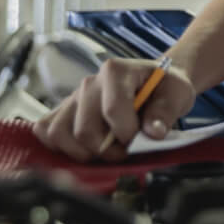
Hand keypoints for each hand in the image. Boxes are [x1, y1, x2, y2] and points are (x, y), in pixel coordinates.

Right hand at [32, 57, 195, 162]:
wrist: (155, 83)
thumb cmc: (164, 87)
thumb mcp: (177, 93)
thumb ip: (166, 111)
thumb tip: (153, 133)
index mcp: (117, 71)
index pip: (112, 109)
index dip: (126, 132)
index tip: (139, 139)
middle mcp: (89, 82)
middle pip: (84, 129)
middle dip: (106, 150)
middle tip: (125, 151)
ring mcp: (73, 97)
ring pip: (59, 133)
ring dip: (83, 152)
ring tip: (106, 151)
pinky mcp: (63, 111)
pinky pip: (46, 131)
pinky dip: (60, 146)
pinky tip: (85, 148)